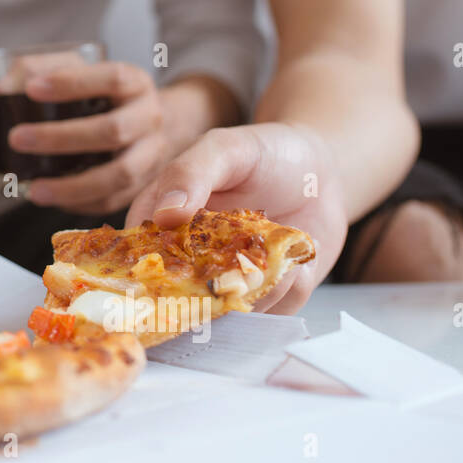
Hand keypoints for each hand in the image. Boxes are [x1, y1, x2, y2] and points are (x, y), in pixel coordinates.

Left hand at [8, 61, 168, 214]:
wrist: (150, 125)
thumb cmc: (102, 96)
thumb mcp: (79, 72)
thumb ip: (40, 71)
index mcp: (135, 83)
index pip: (111, 79)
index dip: (72, 83)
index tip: (31, 90)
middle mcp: (149, 118)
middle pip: (112, 130)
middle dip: (61, 138)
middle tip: (17, 139)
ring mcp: (151, 155)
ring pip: (119, 175)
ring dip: (73, 186)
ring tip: (33, 190)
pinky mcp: (142, 186)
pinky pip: (114, 201)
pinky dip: (81, 204)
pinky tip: (52, 200)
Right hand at [125, 123, 347, 313]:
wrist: (321, 168)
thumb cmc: (266, 152)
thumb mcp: (226, 149)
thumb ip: (190, 173)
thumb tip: (164, 215)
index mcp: (163, 223)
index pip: (140, 257)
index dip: (154, 271)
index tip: (185, 267)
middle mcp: (190, 260)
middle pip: (184, 299)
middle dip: (219, 288)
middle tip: (251, 259)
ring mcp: (228, 282)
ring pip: (231, 312)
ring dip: (264, 288)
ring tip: (284, 250)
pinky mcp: (266, 296)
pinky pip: (272, 313)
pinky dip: (291, 292)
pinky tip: (300, 259)